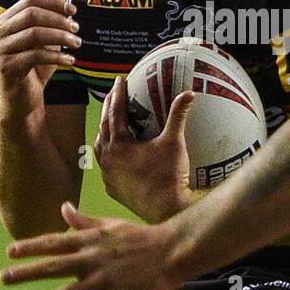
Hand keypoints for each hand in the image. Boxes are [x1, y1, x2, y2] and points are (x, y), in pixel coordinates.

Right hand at [0, 0, 80, 115]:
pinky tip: (70, 61)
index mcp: (6, 21)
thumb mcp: (47, 40)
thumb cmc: (35, 68)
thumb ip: (52, 16)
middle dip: (58, 19)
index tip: (73, 11)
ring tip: (77, 44)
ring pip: (34, 33)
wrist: (23, 100)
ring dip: (60, 37)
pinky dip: (56, 56)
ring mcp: (0, 49)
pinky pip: (35, 55)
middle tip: (76, 29)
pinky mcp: (6, 67)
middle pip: (31, 14)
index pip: (30, 0)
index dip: (53, 2)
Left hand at [0, 203, 185, 289]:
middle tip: (5, 278)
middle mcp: (94, 259)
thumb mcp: (110, 224)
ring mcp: (107, 279)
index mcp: (91, 241)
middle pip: (55, 266)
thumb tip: (62, 208)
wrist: (172, 251)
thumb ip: (84, 221)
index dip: (31, 247)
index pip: (55, 242)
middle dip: (28, 272)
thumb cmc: (139, 238)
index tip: (10, 252)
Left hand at [94, 76, 195, 222]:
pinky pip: (105, 166)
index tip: (121, 80)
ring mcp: (108, 176)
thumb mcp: (174, 142)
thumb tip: (189, 93)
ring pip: (100, 147)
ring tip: (111, 121)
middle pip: (104, 127)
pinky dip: (108, 154)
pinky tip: (114, 154)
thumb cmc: (170, 176)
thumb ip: (178, 115)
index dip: (119, 94)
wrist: (165, 210)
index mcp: (119, 145)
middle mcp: (108, 160)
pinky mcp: (113, 190)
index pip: (116, 112)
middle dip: (110, 108)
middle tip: (115, 94)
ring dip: (105, 131)